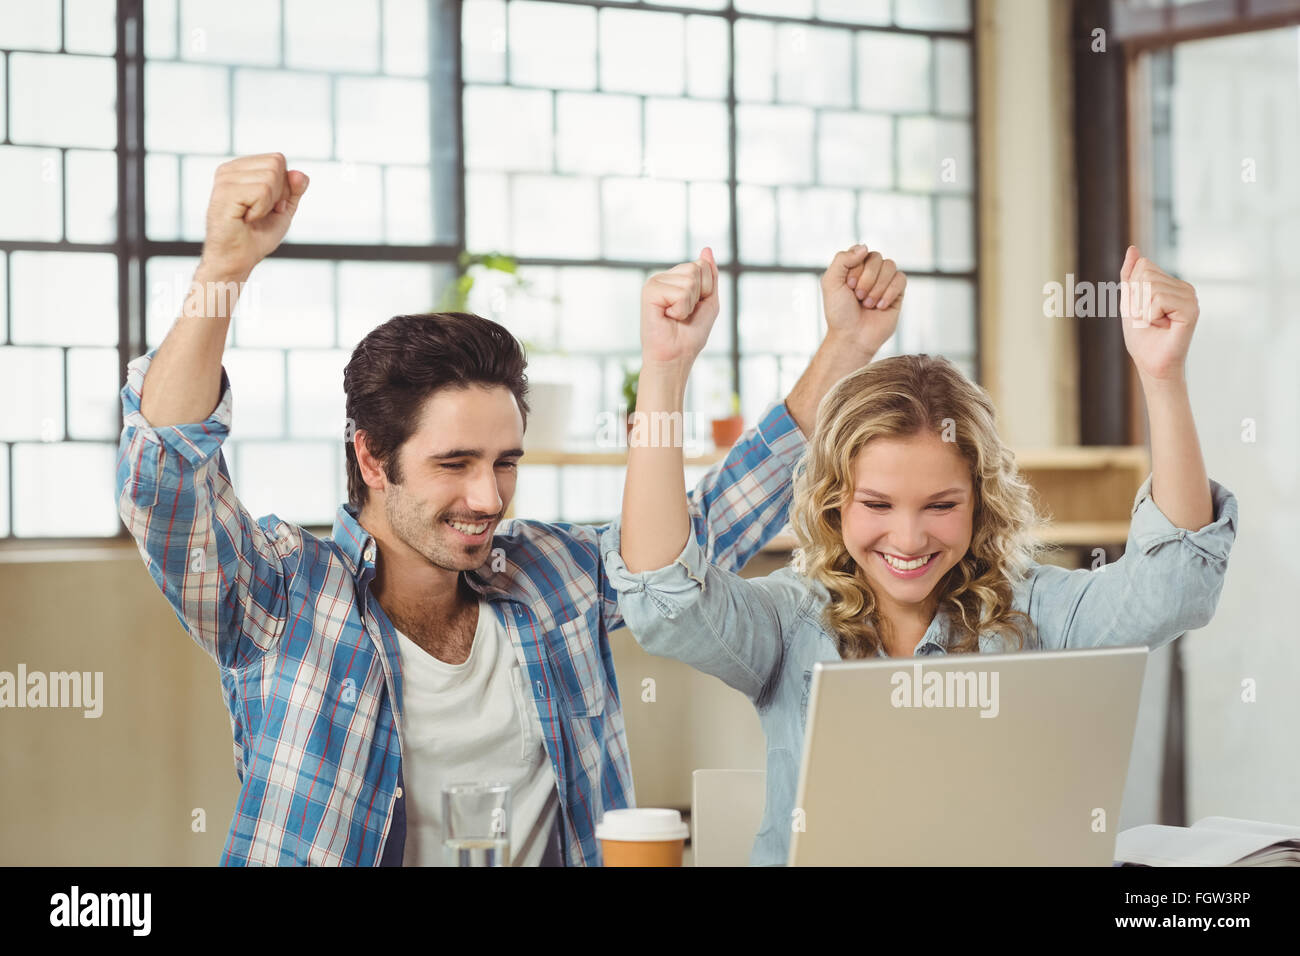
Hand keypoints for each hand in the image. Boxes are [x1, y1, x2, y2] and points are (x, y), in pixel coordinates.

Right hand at [201, 152, 308, 278]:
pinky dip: (261, 210)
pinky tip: (246, 218)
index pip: (278, 159)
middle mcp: (229, 169)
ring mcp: (225, 179)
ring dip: (268, 204)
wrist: (237, 259)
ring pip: (270, 177)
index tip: (267, 207)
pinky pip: (262, 191)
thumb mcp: (283, 210)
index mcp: (240, 169)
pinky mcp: (225, 191)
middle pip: (276, 163)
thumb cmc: (256, 236)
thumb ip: (294, 190)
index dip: (283, 188)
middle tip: (259, 212)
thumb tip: (300, 173)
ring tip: (251, 216)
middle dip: (278, 194)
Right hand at [639, 247, 719, 369]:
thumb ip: (710, 276)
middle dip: (699, 295)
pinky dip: (680, 309)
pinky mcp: (649, 291)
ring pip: (690, 280)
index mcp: (676, 278)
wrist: (676, 357)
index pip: (703, 265)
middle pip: (697, 269)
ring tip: (675, 316)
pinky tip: (667, 317)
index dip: (706, 290)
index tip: (694, 308)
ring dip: (689, 304)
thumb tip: (706, 249)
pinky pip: (680, 292)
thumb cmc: (690, 334)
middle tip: (684, 313)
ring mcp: (655, 282)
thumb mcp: (708, 302)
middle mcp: (663, 277)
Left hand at [820, 244, 905, 355]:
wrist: (852, 336)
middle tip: (858, 297)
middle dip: (867, 279)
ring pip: (890, 266)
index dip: (856, 269)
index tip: (848, 287)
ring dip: (877, 287)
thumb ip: (842, 259)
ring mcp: (884, 281)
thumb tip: (865, 247)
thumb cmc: (840, 312)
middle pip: (876, 257)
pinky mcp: (897, 293)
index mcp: (853, 266)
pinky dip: (889, 293)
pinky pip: (901, 279)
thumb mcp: (831, 282)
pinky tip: (880, 306)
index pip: (861, 252)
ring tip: (868, 304)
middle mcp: (870, 271)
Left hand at [1119, 244, 1197, 382]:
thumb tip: (1133, 248)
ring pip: (1150, 286)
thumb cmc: (1141, 337)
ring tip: (1154, 323)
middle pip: (1145, 273)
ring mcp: (1190, 297)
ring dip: (1142, 309)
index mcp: (1172, 283)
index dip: (1132, 290)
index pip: (1143, 265)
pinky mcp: (1191, 310)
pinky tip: (1161, 325)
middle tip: (1147, 319)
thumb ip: (1130, 275)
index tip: (1141, 310)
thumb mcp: (1129, 301)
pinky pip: (1158, 299)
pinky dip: (1150, 315)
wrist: (1151, 364)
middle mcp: (1184, 287)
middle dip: (1136, 299)